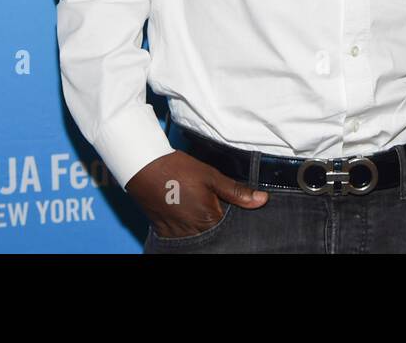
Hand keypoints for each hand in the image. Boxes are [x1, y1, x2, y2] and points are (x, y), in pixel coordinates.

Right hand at [125, 150, 267, 237]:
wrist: (144, 168)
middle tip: (212, 206)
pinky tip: (188, 216)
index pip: (231, 227)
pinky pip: (183, 239)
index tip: (231, 206)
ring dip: (203, 228)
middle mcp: (194, 232)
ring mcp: (178, 235)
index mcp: (209, 219)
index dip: (234, 217)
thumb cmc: (177, 170)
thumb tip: (262, 200)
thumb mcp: (211, 176)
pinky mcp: (165, 233)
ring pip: (200, 238)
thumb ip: (237, 191)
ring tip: (199, 209)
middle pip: (215, 235)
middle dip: (219, 224)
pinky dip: (188, 231)